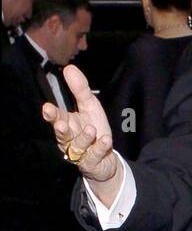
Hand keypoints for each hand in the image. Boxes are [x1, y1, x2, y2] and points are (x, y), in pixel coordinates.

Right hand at [41, 64, 117, 184]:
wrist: (105, 157)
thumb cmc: (94, 129)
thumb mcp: (89, 106)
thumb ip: (80, 90)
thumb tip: (69, 68)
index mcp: (67, 124)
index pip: (56, 118)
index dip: (51, 114)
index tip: (47, 108)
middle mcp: (70, 140)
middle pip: (62, 135)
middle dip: (60, 130)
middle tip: (61, 124)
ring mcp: (81, 153)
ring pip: (78, 146)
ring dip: (83, 138)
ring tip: (91, 129)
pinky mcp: (92, 163)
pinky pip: (95, 155)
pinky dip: (99, 148)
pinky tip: (105, 140)